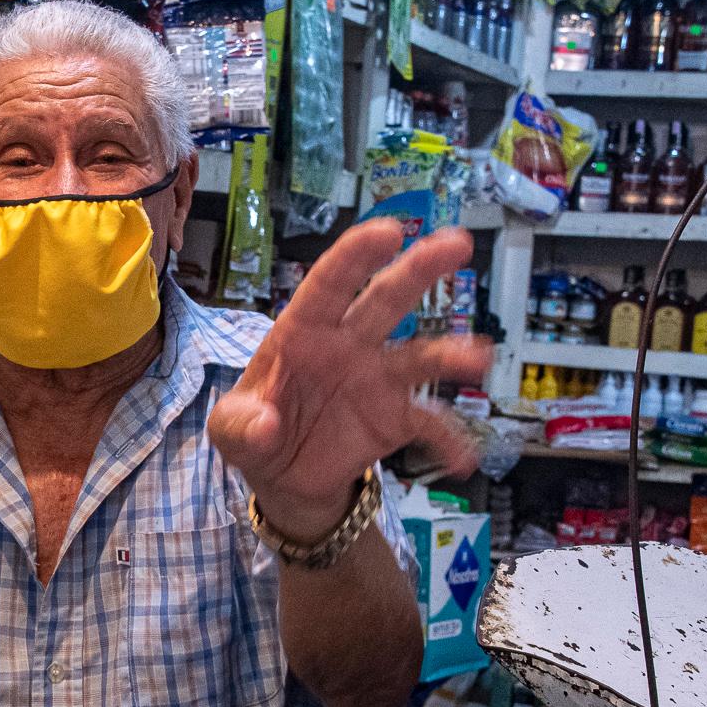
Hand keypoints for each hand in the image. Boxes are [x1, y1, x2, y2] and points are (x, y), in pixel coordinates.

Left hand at [208, 221, 491, 540]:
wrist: (281, 475)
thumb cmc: (252, 431)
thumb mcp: (229, 429)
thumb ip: (240, 425)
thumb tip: (265, 425)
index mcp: (303, 331)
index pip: (329, 284)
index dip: (356, 256)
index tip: (387, 231)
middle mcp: (348, 346)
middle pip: (386, 301)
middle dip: (420, 270)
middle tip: (455, 243)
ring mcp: (376, 380)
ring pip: (419, 358)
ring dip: (450, 355)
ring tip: (478, 358)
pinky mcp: (394, 419)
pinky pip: (428, 425)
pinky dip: (448, 439)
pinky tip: (465, 458)